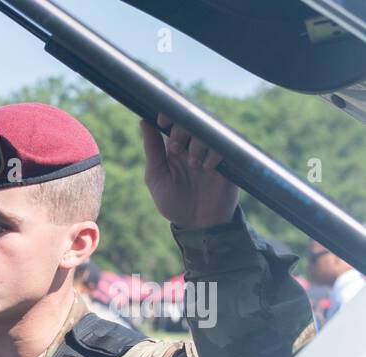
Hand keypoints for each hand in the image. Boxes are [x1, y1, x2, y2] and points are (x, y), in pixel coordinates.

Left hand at [141, 113, 237, 228]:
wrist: (198, 225)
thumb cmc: (174, 203)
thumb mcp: (156, 177)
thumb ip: (152, 150)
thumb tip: (143, 121)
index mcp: (175, 147)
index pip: (173, 121)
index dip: (168, 116)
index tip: (162, 121)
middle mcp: (194, 146)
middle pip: (191, 122)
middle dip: (182, 131)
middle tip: (176, 147)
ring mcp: (211, 152)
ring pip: (208, 131)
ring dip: (198, 143)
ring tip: (193, 163)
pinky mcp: (228, 161)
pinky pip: (224, 146)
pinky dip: (214, 153)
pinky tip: (208, 167)